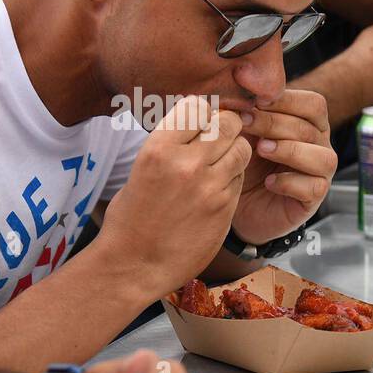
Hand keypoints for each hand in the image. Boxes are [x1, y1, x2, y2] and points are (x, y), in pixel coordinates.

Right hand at [98, 95, 250, 292]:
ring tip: (218, 164)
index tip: (199, 121)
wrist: (134, 266)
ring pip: (242, 148)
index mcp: (159, 149)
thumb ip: (171, 144)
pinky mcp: (225, 209)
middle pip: (228, 123)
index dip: (201, 112)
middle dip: (226, 126)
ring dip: (233, 151)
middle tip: (218, 138)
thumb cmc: (131, 217)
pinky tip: (216, 190)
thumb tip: (197, 122)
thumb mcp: (141, 168)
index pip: (197, 106)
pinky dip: (232, 178)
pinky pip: (240, 179)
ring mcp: (210, 188)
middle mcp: (187, 164)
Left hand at [231, 88, 335, 244]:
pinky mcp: (313, 199)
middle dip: (275, 123)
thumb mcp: (243, 135)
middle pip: (310, 128)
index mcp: (309, 124)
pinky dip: (290, 182)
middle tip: (246, 122)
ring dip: (290, 150)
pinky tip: (269, 182)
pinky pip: (313, 188)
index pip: (313, 104)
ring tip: (261, 150)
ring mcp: (320, 173)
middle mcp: (320, 146)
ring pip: (322, 157)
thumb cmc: (244, 163)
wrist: (236, 202)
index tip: (255, 101)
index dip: (287, 100)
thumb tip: (238, 96)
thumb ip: (248, 115)